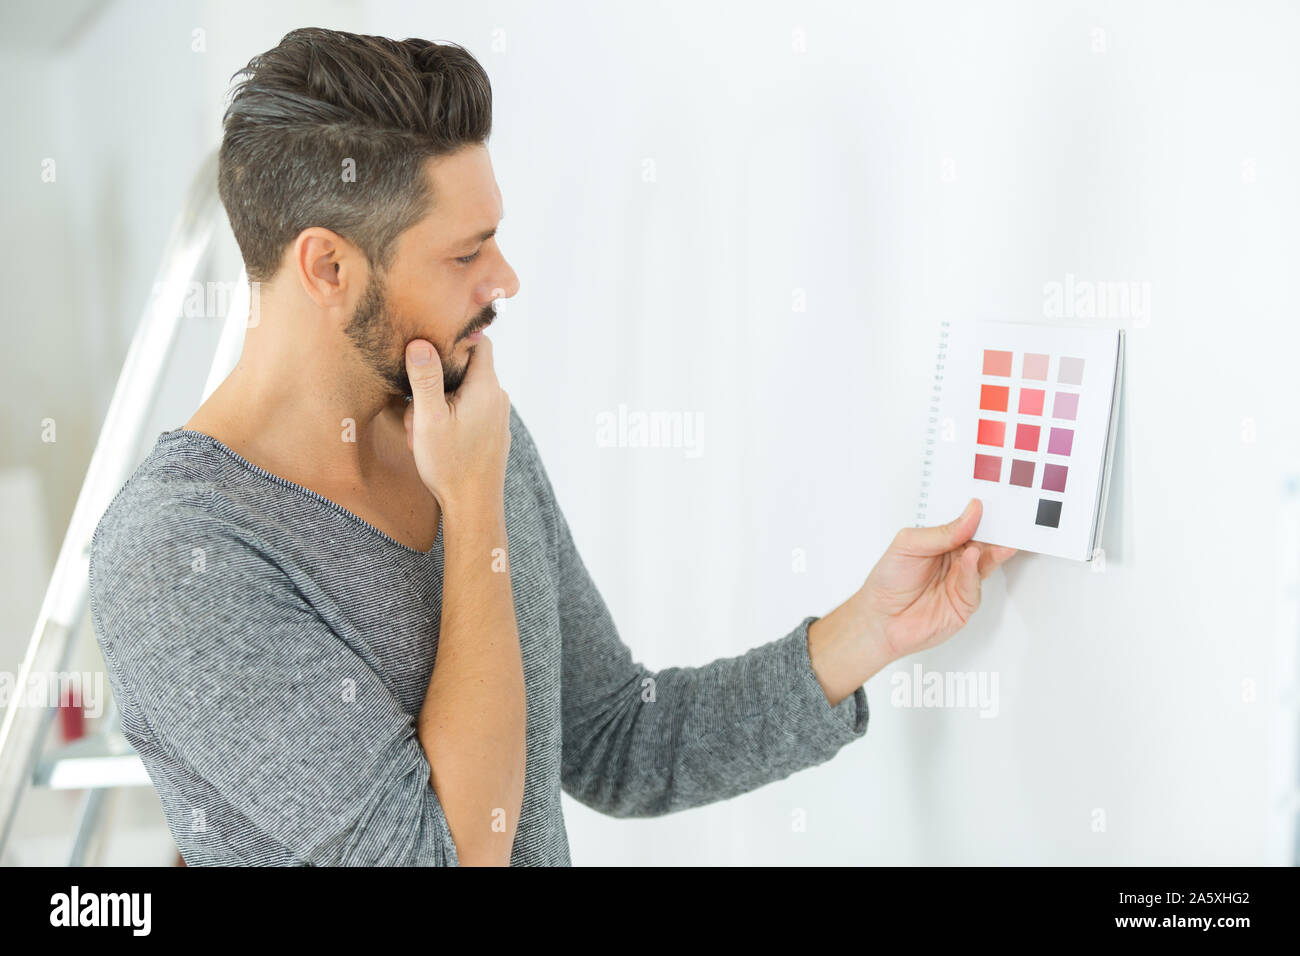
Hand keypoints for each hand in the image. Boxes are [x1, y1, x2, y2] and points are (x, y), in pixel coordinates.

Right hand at [403, 334, 510, 513]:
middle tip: (416, 408)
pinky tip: (434, 442)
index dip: (454, 338)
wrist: (474, 506)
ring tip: (422, 433)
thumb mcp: (429, 419)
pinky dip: (449, 420)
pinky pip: (468, 413)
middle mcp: (497, 398)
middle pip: (465, 370)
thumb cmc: (451, 465)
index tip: (429, 347)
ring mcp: (496, 416)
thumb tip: (420, 343)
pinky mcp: (492, 432)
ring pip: (462, 394)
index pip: (478, 341)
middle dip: (435, 383)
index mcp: (485, 387)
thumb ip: (425, 379)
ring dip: (438, 406)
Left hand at [858, 499, 1015, 661]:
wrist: (880, 620)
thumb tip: (970, 514)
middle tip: (1003, 519)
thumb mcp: (909, 544)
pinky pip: (974, 584)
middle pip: (981, 543)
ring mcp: (961, 581)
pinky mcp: (965, 602)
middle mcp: (955, 560)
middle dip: (993, 532)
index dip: (977, 515)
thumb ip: (940, 532)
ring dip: (993, 551)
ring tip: (996, 540)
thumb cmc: (888, 581)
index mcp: (942, 542)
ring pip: (985, 563)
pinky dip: (973, 571)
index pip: (966, 525)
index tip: (986, 504)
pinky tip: (972, 558)